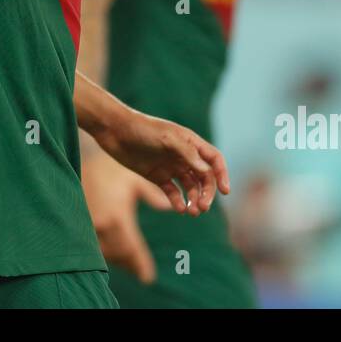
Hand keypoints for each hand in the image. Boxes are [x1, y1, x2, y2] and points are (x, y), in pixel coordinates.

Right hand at [82, 152, 171, 282]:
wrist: (79, 161)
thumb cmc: (110, 169)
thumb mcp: (133, 181)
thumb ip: (152, 195)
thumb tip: (168, 207)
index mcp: (118, 218)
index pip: (132, 249)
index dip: (141, 264)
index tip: (149, 278)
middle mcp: (103, 226)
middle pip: (120, 255)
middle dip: (131, 265)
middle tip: (143, 275)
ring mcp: (91, 226)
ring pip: (107, 253)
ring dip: (119, 261)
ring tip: (131, 267)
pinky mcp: (82, 224)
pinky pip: (96, 246)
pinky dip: (106, 253)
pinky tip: (114, 254)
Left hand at [94, 109, 229, 216]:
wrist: (114, 130)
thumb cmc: (142, 129)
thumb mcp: (166, 138)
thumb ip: (186, 153)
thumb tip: (206, 170)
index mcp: (190, 143)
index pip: (214, 160)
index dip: (222, 175)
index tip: (225, 191)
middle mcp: (183, 155)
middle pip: (204, 177)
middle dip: (207, 192)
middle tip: (203, 207)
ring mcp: (170, 166)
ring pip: (190, 187)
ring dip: (194, 199)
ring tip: (192, 212)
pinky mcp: (157, 176)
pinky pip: (172, 192)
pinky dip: (178, 201)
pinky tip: (179, 208)